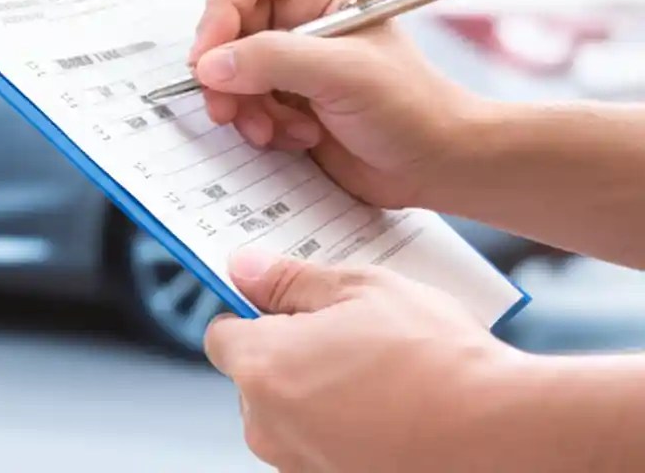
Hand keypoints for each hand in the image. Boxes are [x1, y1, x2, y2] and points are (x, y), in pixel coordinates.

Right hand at [190, 0, 481, 208]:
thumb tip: (208, 65)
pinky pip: (240, 100)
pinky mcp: (283, 93)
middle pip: (225, 23)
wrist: (435, 164)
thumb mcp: (342, 74)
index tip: (208, 60)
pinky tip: (294, 136)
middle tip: (228, 109)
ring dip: (243, 105)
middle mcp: (299, 10)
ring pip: (226, 67)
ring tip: (275, 130)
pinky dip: (256, 123)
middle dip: (226, 72)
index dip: (219, 11)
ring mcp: (289, 54)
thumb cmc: (410, 107)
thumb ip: (272, 61)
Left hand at [205, 249, 523, 472]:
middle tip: (350, 335)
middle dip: (290, 354)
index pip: (222, 334)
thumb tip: (245, 269)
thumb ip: (291, 279)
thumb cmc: (434, 359)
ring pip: (290, 416)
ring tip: (382, 375)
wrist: (499, 436)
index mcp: (261, 367)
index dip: (252, 312)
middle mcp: (267, 425)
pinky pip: (322, 447)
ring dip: (319, 395)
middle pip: (256, 378)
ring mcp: (298, 465)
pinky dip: (345, 430)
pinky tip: (391, 413)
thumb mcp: (360, 289)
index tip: (284, 302)